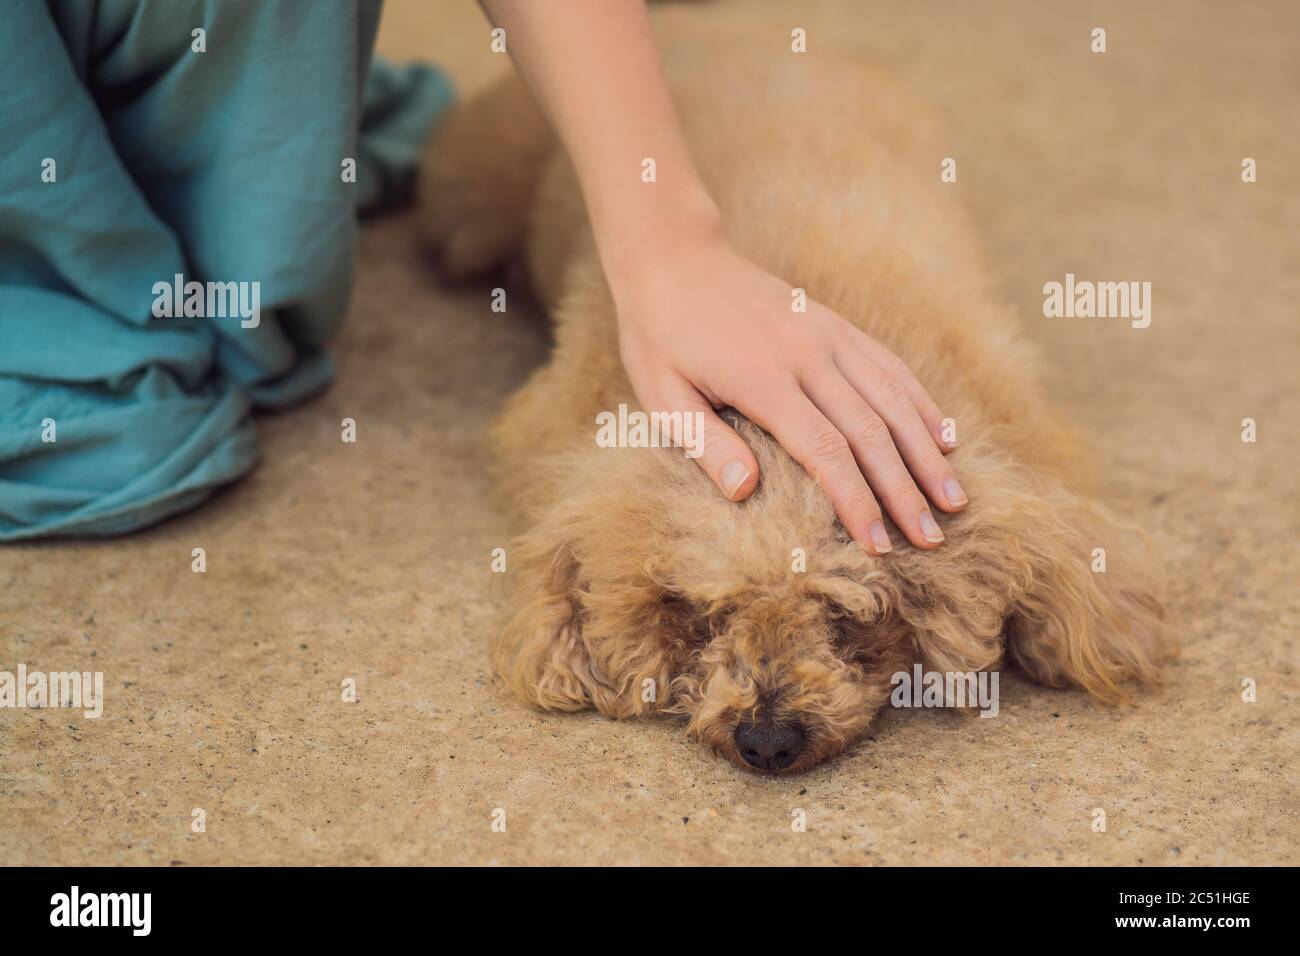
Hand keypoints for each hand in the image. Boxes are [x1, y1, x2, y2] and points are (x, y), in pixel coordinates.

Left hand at [610, 229, 965, 553]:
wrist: (674, 256)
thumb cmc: (660, 335)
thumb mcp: (662, 394)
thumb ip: (704, 443)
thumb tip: (745, 492)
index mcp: (762, 379)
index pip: (824, 450)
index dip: (856, 500)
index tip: (877, 543)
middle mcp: (806, 354)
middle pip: (871, 431)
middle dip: (905, 490)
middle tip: (931, 539)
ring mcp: (827, 335)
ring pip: (892, 398)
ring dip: (926, 452)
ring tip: (953, 498)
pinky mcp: (834, 324)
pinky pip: (889, 367)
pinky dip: (921, 403)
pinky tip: (945, 436)